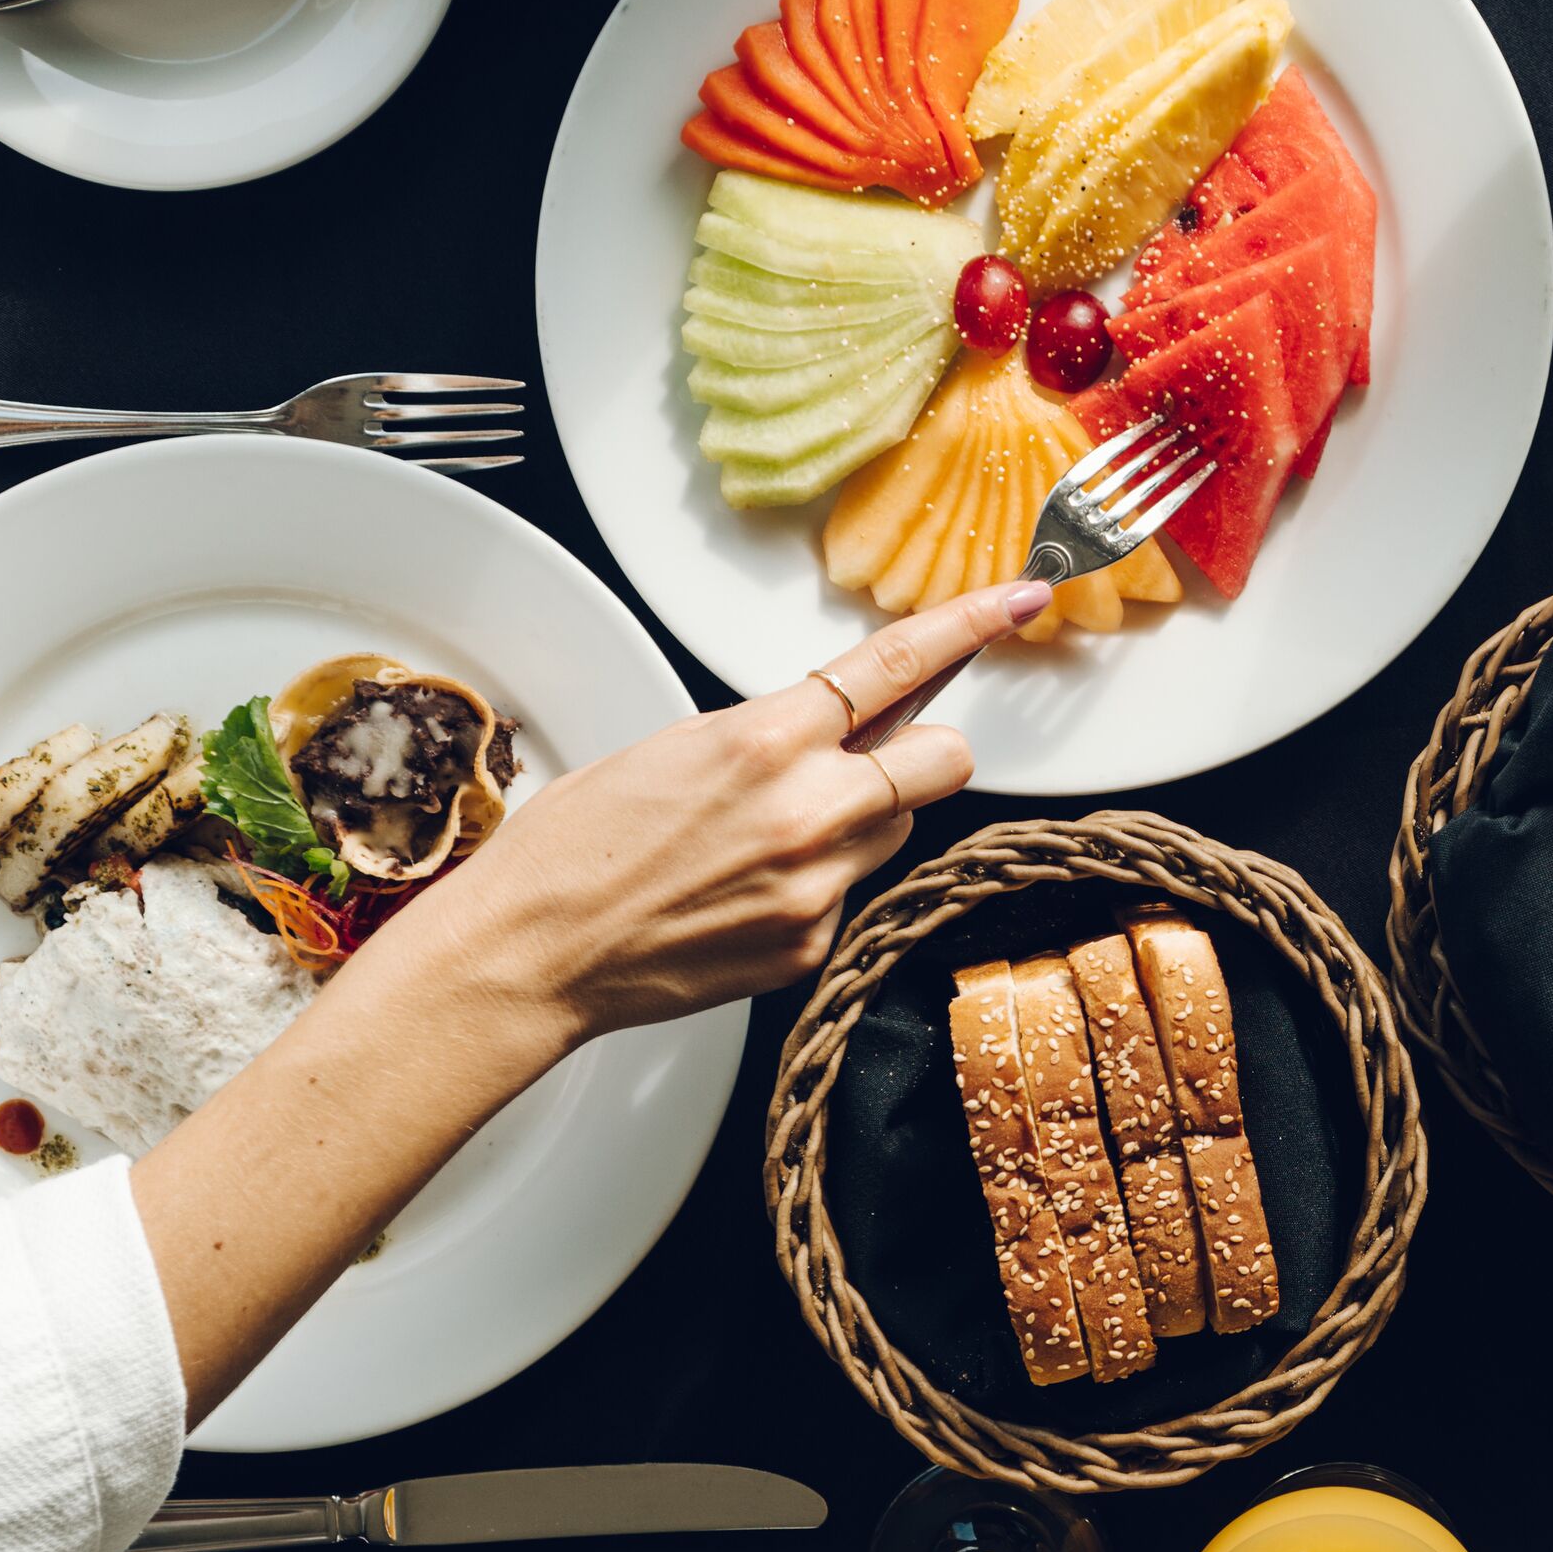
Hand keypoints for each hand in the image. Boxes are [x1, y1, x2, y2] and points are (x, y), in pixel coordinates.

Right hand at [416, 577, 1049, 1045]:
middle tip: (876, 756)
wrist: (530, 952)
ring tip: (770, 837)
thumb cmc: (578, 843)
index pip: (898, 665)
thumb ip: (777, 730)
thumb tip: (847, 712)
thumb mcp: (678, 747)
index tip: (1022, 599)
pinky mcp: (813, 946)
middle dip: (924, 749)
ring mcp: (819, 886)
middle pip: (945, 759)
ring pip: (902, 830)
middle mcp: (810, 811)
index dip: (972, 624)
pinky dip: (818, 884)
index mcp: (767, 739)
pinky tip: (745, 892)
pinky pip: (853, 894)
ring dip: (865, 819)